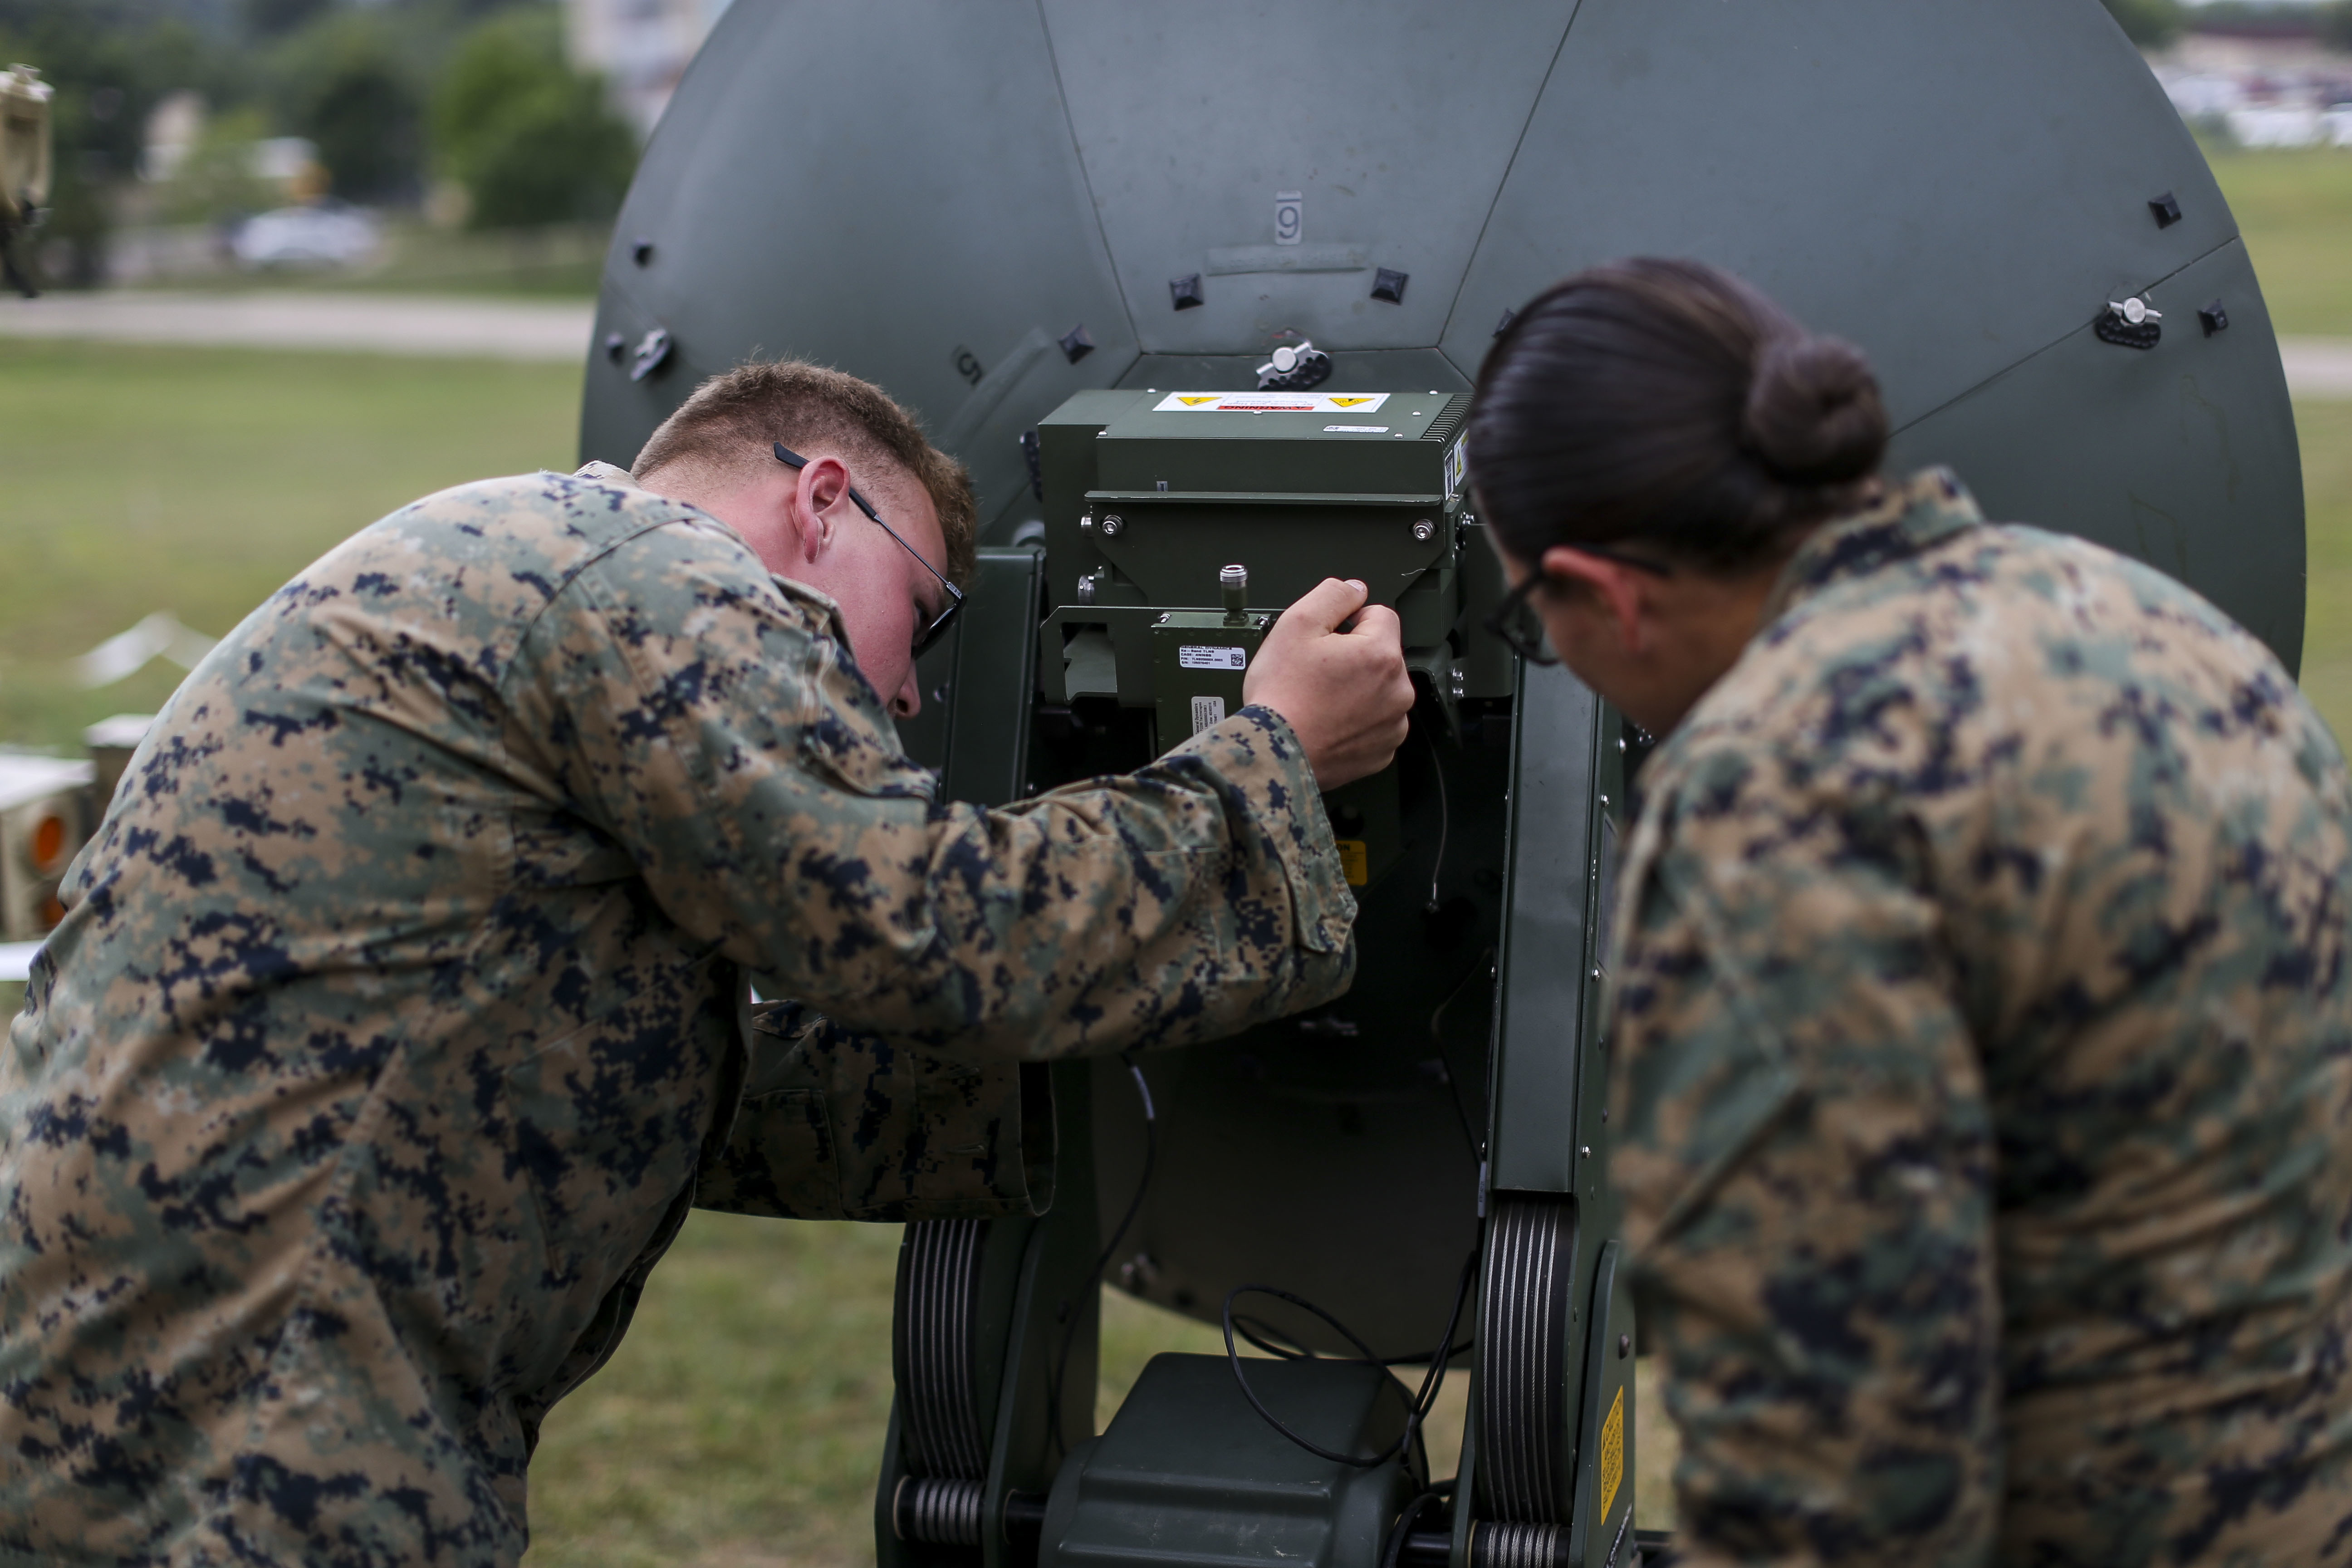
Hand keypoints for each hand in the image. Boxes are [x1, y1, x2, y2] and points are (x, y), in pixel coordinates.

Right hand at [1243, 578, 1412, 789]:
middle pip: (1381, 654)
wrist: (1272, 752)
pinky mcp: (1382, 751)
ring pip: (1380, 690)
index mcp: (1381, 655)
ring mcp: (1392, 725)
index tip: (1327, 640)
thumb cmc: (1281, 695)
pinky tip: (1329, 720)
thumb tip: (1354, 589)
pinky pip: (1375, 724)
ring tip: (1321, 697)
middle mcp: (1397, 691)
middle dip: (1354, 656)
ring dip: (1358, 689)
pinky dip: (1357, 721)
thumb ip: (1332, 595)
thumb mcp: (1297, 623)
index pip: (1381, 615)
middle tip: (1317, 671)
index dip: (1349, 621)